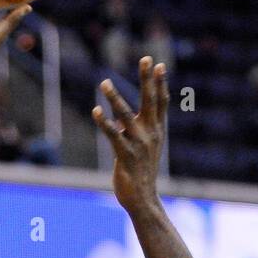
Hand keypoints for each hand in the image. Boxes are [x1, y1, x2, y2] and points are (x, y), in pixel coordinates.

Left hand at [92, 56, 168, 213]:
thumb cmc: (141, 173)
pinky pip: (113, 135)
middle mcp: (151, 134)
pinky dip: (104, 122)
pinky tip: (96, 111)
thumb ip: (135, 132)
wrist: (143, 198)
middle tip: (146, 58)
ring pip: (125, 115)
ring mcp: (139, 144)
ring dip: (114, 98)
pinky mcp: (125, 155)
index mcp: (157, 131)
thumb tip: (121, 121)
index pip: (161, 102)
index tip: (158, 64)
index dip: (160, 83)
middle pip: (150, 101)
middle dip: (147, 79)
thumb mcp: (144, 149)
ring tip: (104, 82)